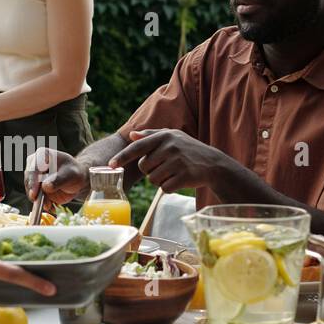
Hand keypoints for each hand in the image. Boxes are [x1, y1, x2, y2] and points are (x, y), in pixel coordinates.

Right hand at [27, 147, 87, 205]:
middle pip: (29, 181)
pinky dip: (42, 204)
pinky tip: (51, 207)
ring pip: (31, 191)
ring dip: (39, 200)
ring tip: (50, 206)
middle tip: (42, 203)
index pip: (34, 168)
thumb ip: (58, 180)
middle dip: (35, 194)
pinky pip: (35, 198)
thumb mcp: (70, 175)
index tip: (34, 194)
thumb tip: (45, 187)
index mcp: (42, 155)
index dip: (33, 182)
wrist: (77, 180)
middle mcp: (34, 165)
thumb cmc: (74, 173)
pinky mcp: (36, 188)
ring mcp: (34, 177)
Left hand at [111, 128, 225, 193]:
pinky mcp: (184, 176)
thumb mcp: (173, 137)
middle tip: (166, 166)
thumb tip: (132, 135)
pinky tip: (179, 180)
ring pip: (153, 179)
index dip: (122, 157)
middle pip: (144, 166)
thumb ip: (151, 135)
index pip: (137, 147)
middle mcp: (170, 147)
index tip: (110, 165)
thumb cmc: (189, 150)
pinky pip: (164, 188)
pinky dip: (169, 187)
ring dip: (160, 180)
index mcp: (165, 136)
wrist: (213, 164)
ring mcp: (178, 162)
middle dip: (151, 170)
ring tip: (174, 172)